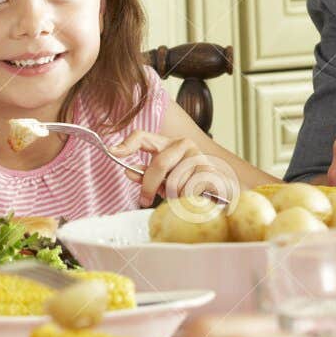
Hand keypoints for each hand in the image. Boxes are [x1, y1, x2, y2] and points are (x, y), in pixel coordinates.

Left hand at [110, 130, 238, 205]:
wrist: (222, 192)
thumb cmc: (189, 184)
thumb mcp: (164, 180)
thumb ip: (146, 175)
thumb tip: (128, 170)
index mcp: (168, 144)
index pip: (143, 136)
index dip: (127, 144)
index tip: (114, 152)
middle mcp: (183, 145)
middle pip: (158, 164)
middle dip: (149, 186)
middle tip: (144, 200)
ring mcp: (198, 156)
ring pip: (174, 182)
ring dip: (173, 196)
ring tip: (180, 197)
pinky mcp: (209, 171)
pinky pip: (188, 190)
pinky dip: (187, 200)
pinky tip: (193, 198)